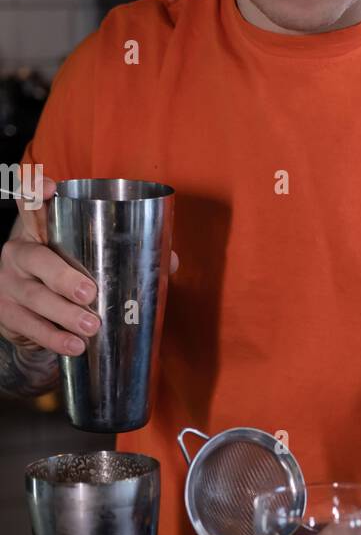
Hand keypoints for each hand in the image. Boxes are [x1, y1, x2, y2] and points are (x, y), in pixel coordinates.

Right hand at [0, 174, 178, 356]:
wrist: (22, 312)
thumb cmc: (62, 276)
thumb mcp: (80, 257)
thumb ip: (122, 254)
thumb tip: (171, 261)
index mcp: (37, 231)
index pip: (30, 205)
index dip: (33, 192)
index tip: (49, 188)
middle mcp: (18, 253)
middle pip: (36, 259)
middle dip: (62, 277)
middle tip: (90, 292)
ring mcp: (9, 284)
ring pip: (34, 297)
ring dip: (63, 314)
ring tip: (90, 326)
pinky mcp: (7, 315)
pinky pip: (30, 327)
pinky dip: (54, 339)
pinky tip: (74, 346)